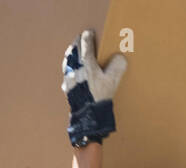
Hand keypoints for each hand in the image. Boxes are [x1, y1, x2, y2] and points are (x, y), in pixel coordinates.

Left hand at [62, 29, 126, 147]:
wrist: (88, 117)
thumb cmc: (100, 98)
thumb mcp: (113, 81)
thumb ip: (117, 66)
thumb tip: (119, 57)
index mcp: (86, 64)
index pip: (85, 44)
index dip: (88, 36)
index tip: (89, 33)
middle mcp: (74, 69)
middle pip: (74, 50)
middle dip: (78, 42)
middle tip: (81, 38)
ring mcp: (69, 78)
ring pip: (67, 60)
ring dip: (71, 53)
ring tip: (74, 50)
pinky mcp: (67, 87)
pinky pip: (66, 71)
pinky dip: (68, 65)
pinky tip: (71, 68)